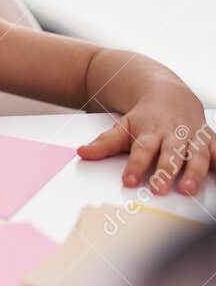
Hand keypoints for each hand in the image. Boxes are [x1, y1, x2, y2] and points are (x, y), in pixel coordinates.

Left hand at [77, 83, 213, 195]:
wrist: (169, 95)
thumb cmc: (144, 118)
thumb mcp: (122, 127)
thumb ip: (103, 143)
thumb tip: (82, 153)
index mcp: (150, 132)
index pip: (141, 151)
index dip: (134, 166)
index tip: (128, 182)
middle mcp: (173, 134)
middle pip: (169, 154)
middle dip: (164, 172)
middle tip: (158, 190)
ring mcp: (193, 136)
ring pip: (195, 155)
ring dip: (193, 172)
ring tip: (187, 190)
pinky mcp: (209, 139)